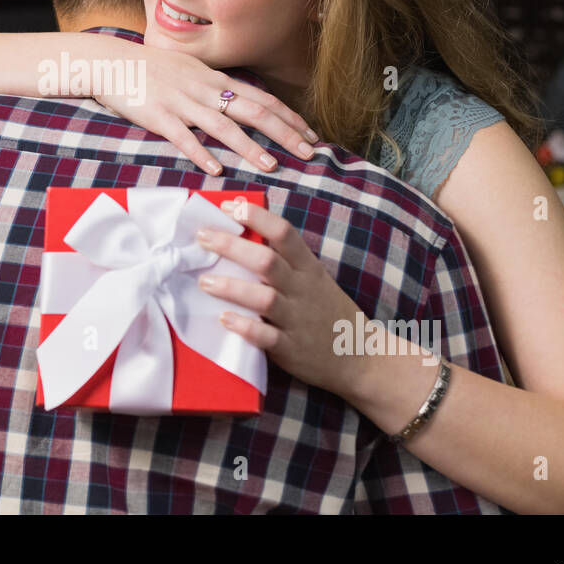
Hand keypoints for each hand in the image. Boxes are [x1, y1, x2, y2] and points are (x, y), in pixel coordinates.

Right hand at [93, 43, 318, 174]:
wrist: (111, 61)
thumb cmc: (151, 70)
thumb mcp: (190, 72)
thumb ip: (215, 88)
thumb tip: (241, 103)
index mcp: (214, 79)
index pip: (262, 97)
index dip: (289, 116)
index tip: (311, 134)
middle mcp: (204, 89)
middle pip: (252, 110)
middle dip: (284, 132)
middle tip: (309, 153)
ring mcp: (181, 102)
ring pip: (223, 125)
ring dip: (250, 147)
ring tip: (272, 166)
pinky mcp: (158, 116)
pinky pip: (183, 137)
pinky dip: (201, 153)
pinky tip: (216, 169)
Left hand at [194, 200, 363, 397]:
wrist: (361, 357)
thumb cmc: (326, 312)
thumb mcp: (313, 279)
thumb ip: (284, 261)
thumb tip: (239, 236)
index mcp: (308, 268)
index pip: (283, 232)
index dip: (255, 216)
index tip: (228, 206)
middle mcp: (302, 289)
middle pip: (267, 261)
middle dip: (231, 246)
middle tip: (202, 236)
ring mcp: (297, 319)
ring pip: (264, 298)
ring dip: (232, 288)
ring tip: (204, 281)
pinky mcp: (291, 349)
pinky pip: (266, 337)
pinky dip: (245, 327)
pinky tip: (224, 319)